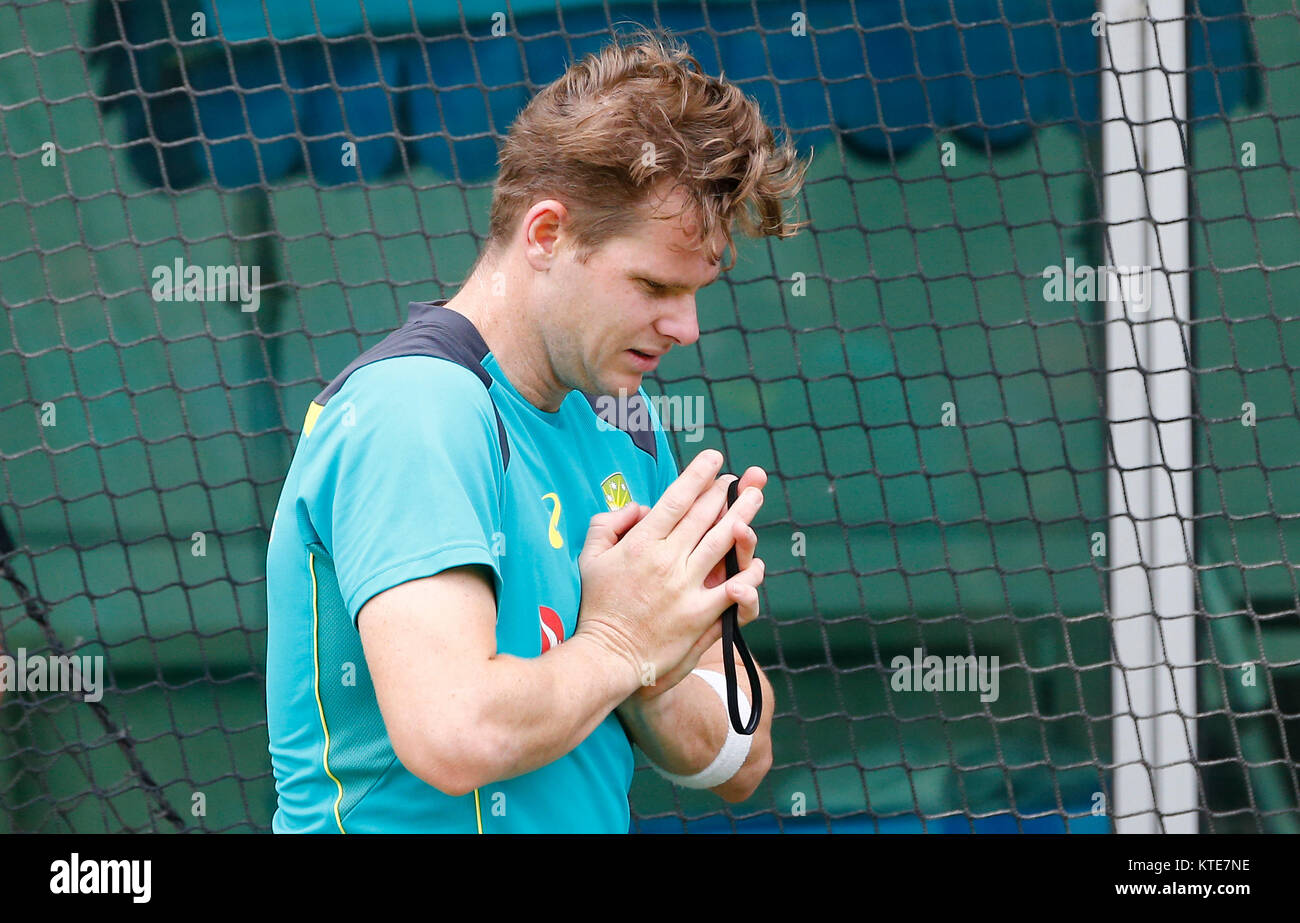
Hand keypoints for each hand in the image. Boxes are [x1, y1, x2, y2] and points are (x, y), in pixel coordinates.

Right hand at [573, 450, 765, 694]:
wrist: (607, 656)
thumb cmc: (598, 606)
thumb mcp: (590, 557)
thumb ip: (609, 523)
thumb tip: (640, 508)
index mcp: (641, 543)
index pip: (675, 500)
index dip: (697, 476)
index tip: (714, 459)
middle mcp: (666, 560)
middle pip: (704, 516)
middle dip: (724, 492)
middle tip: (740, 478)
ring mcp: (685, 587)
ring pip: (721, 543)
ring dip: (743, 517)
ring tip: (756, 497)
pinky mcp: (699, 614)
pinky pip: (732, 589)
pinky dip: (748, 574)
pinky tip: (757, 562)